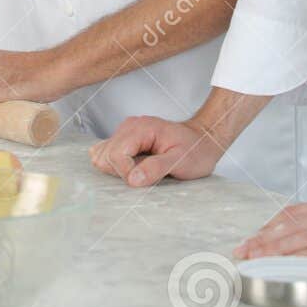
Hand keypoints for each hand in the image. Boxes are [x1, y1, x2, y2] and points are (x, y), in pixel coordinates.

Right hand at [89, 116, 223, 186]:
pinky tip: (134, 169)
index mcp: (141, 128)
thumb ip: (156, 168)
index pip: (116, 154)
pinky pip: (107, 155)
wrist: (203, 141)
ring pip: (103, 157)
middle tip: (145, 175)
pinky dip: (116, 167)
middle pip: (106, 156)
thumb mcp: (181, 161)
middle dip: (122, 172)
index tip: (144, 179)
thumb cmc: (195, 150)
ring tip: (142, 170)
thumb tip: (133, 179)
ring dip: (118, 170)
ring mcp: (125, 133)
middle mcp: (129, 127)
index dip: (126, 172)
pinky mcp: (124, 141)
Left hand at [233, 194, 306, 263]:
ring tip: (255, 257)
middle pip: (292, 224)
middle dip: (264, 238)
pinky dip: (305, 255)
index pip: (295, 213)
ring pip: (303, 235)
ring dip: (275, 247)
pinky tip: (291, 262)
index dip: (270, 226)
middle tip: (243, 250)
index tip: (253, 238)